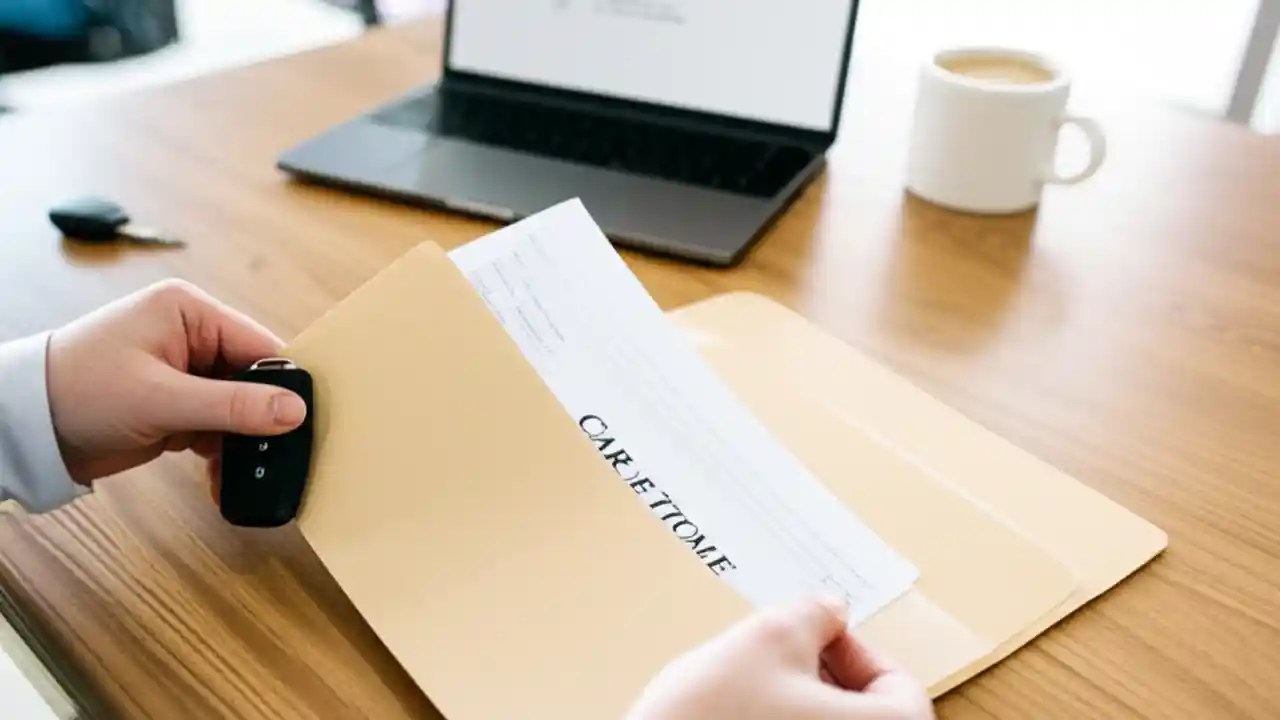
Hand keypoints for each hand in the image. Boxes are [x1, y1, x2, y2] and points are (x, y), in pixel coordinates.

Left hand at [47, 280, 306, 482]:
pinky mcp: (176, 404)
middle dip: (260, 419)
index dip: (283, 383)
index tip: (305, 420)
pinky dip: (220, 453)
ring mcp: (184, 372)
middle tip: (275, 455)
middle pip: (251, 378)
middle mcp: (190, 336)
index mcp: (188, 311)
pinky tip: (219, 479)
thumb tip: (294, 410)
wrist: (24, 428)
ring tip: (240, 473)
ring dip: (240, 442)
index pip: (257, 343)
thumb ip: (232, 406)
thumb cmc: (78, 391)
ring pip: (237, 408)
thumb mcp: (162, 398)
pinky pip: (216, 427)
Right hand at [627, 597, 933, 719]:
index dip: (850, 647)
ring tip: (753, 692)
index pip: (895, 682)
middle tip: (780, 659)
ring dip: (801, 707)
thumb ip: (813, 613)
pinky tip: (741, 718)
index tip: (814, 635)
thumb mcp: (766, 638)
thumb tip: (830, 611)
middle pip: (866, 713)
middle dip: (824, 677)